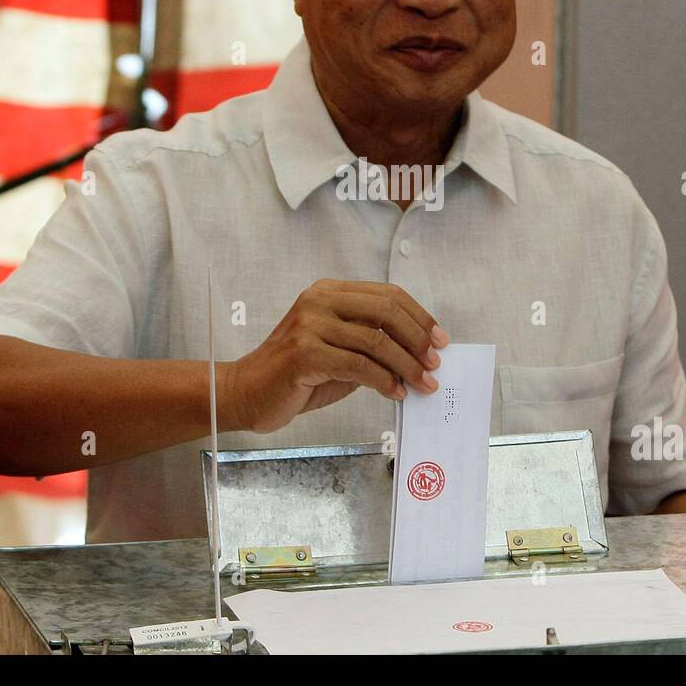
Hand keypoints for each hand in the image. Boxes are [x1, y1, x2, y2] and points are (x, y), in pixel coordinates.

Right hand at [224, 279, 447, 433]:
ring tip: (423, 383)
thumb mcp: (339, 351)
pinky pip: (359, 366)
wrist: (246, 392)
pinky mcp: (305, 353)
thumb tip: (418, 353)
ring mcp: (310, 324)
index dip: (419, 317)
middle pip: (386, 311)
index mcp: (330, 292)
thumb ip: (370, 345)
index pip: (387, 295)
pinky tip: (396, 393)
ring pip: (376, 340)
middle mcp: (319, 300)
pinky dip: (384, 381)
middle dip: (418, 339)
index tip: (439, 340)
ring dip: (407, 365)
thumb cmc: (296, 376)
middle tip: (435, 363)